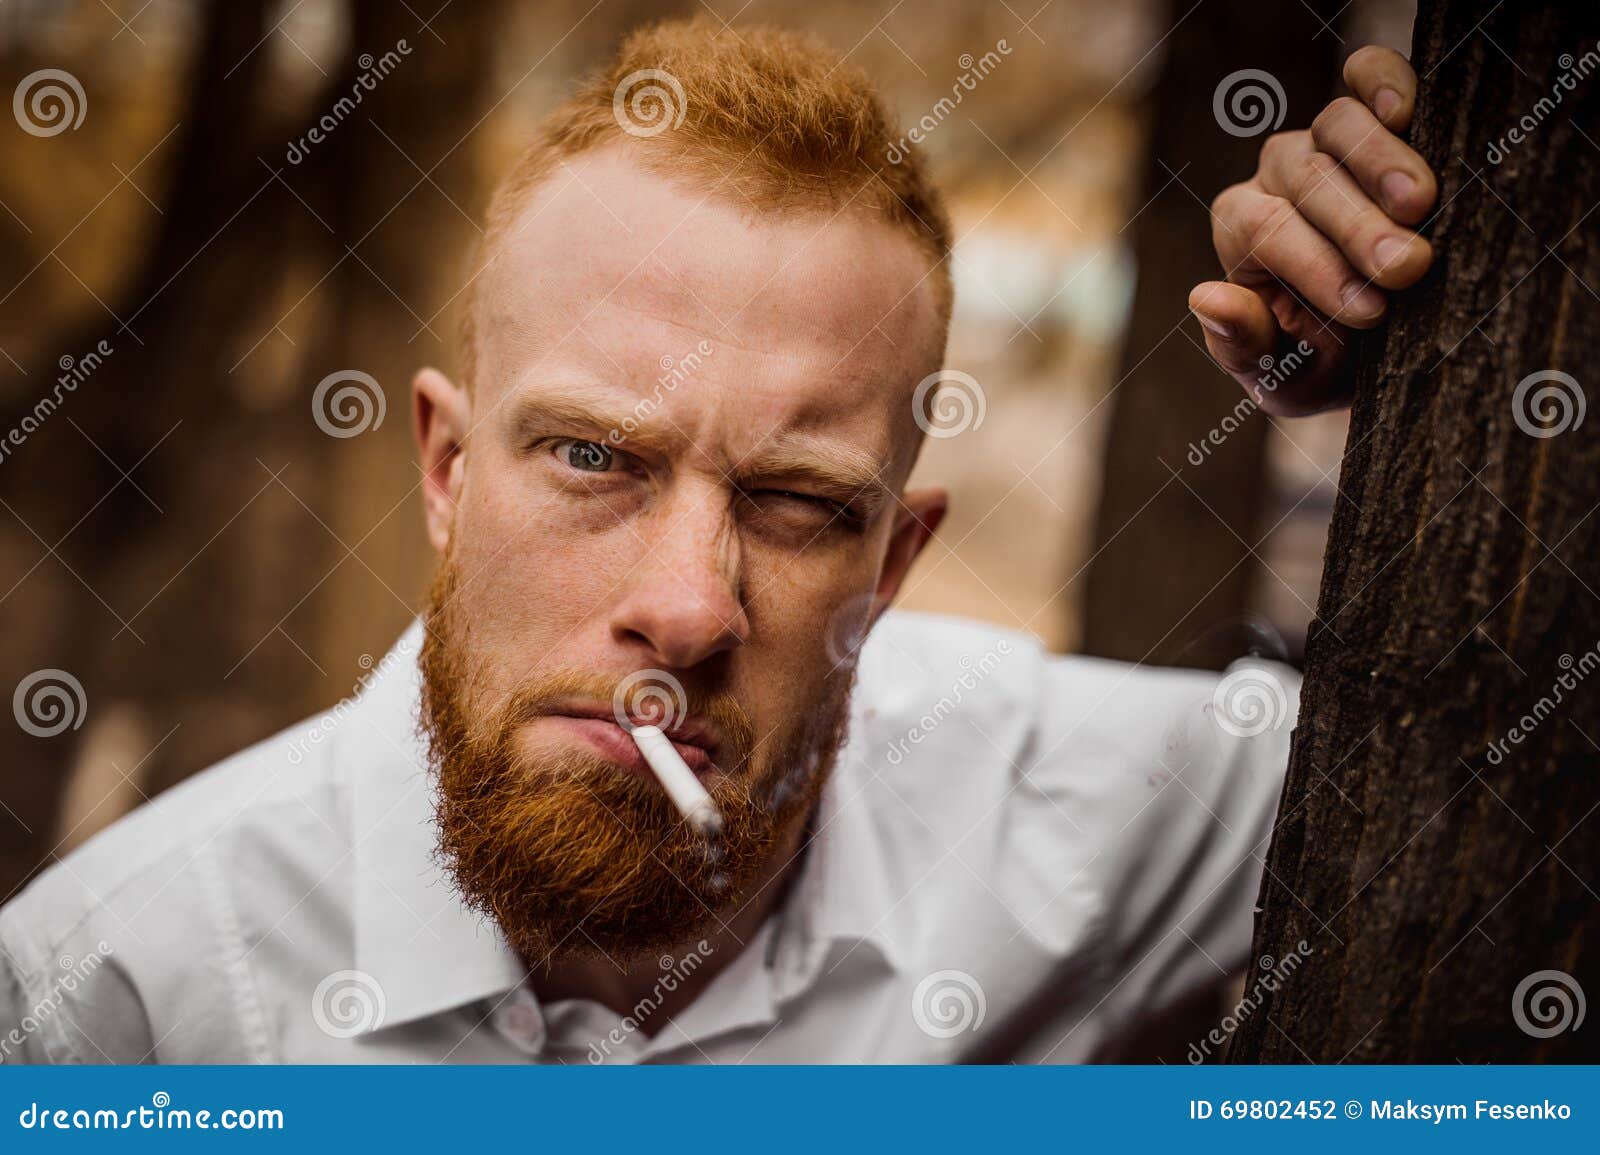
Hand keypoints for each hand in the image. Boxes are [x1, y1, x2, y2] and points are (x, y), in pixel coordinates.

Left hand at [1189, 46, 1438, 415]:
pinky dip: (1384, 80)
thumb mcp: (1281, 376)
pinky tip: (1406, 111)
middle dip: (1356, 227)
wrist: (1388, 345)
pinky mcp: (1376, 114)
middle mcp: (1275, 175)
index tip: (1368, 312)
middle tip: (1406, 268)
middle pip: (1304, 178)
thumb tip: (1203, 299)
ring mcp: (1324, 138)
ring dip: (1380, 163)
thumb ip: (1243, 345)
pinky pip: (1366, 76)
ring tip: (1421, 206)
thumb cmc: (1323, 361)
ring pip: (1338, 125)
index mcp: (1241, 229)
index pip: (1265, 232)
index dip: (1315, 269)